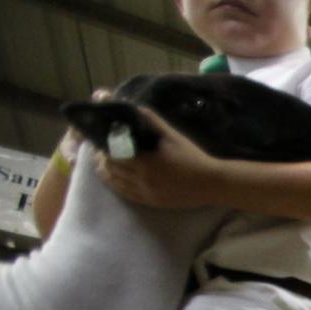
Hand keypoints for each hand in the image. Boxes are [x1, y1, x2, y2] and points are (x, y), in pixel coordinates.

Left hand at [94, 106, 224, 208]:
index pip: (113, 155)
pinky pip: (128, 195)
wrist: (211, 183)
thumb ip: (153, 122)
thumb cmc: (193, 158)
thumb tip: (136, 108)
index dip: (103, 149)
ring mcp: (146, 193)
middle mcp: (141, 180)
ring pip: (117, 184)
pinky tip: (115, 181)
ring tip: (102, 166)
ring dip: (107, 174)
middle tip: (100, 152)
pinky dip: (117, 186)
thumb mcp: (174, 137)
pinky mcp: (152, 201)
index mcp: (144, 163)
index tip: (99, 142)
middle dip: (103, 160)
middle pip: (112, 170)